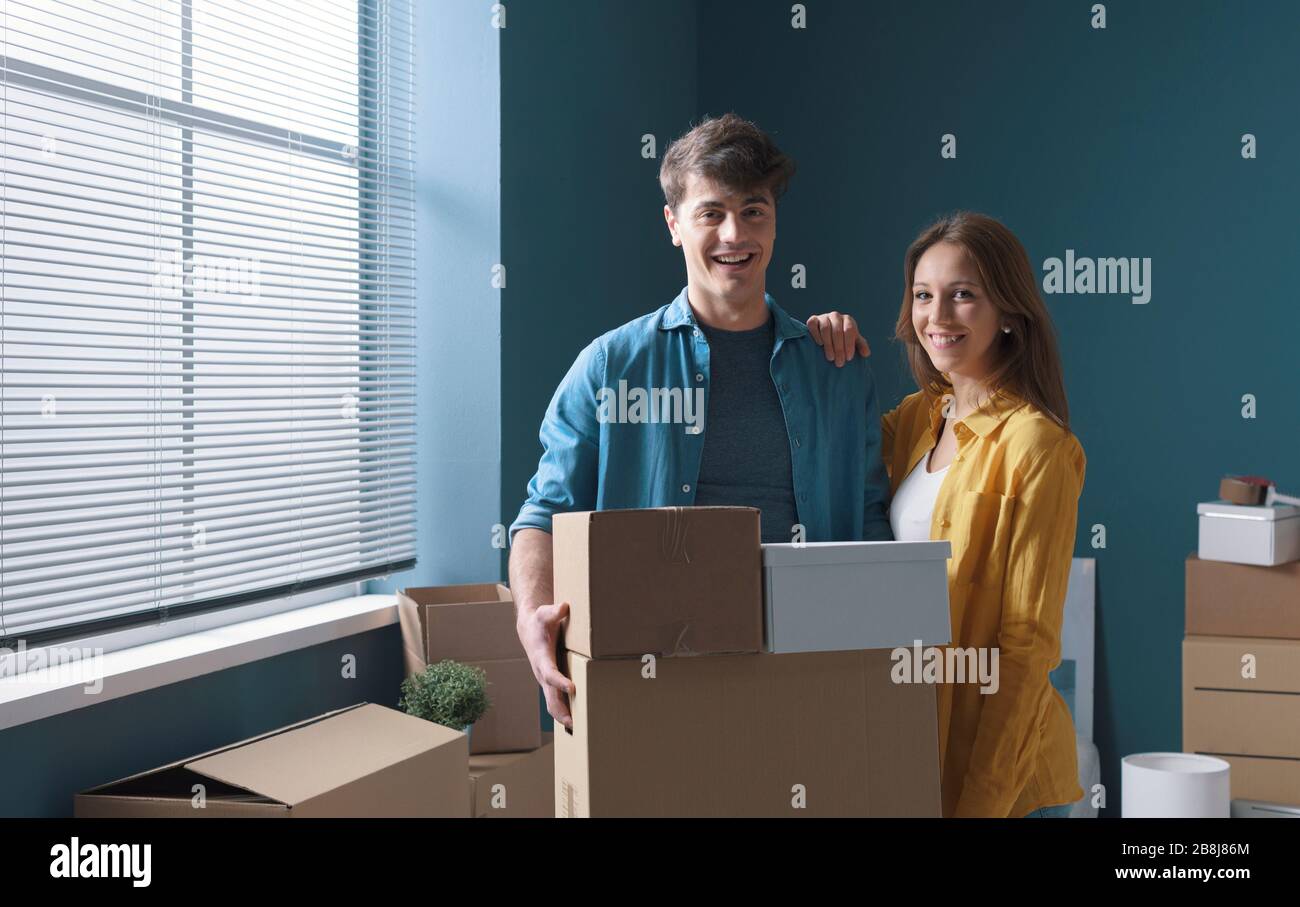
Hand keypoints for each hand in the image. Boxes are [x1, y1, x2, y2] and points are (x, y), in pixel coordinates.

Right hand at [517, 601, 575, 728]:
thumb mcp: (545, 614)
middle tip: (573, 723)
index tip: (572, 688)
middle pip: (550, 696)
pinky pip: (557, 700)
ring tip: (579, 729)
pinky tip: (578, 721)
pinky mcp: (551, 683)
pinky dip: (565, 711)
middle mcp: (542, 673)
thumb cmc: (540, 622)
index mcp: (541, 658)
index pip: (550, 673)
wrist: (530, 629)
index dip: (560, 681)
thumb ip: (553, 612)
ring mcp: (546, 680)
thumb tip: (563, 606)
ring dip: (563, 716)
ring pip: (553, 703)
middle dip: (560, 710)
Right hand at [806, 311, 869, 365]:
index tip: (848, 358)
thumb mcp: (854, 342)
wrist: (828, 334)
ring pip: (825, 328)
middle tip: (839, 362)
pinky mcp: (813, 320)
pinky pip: (813, 324)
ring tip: (831, 358)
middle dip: (839, 348)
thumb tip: (866, 354)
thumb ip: (861, 346)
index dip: (849, 344)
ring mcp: (824, 317)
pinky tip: (820, 344)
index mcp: (848, 320)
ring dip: (828, 344)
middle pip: (837, 331)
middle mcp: (836, 316)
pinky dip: (816, 334)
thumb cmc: (843, 339)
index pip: (849, 330)